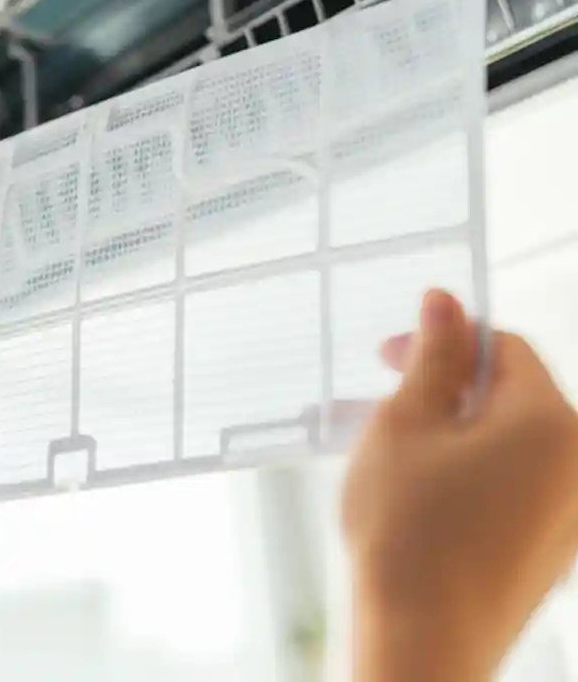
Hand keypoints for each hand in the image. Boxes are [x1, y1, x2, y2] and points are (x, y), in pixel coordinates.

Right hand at [343, 289, 577, 681]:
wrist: (422, 641)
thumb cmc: (408, 538)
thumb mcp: (403, 426)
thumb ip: (430, 359)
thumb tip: (445, 304)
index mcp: (551, 423)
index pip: (507, 347)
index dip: (444, 341)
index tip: (393, 354)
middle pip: (514, 396)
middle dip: (447, 392)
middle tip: (386, 409)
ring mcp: (571, 513)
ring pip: (511, 444)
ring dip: (455, 435)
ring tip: (394, 457)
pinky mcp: (552, 550)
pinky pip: (516, 488)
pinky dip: (471, 476)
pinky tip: (421, 497)